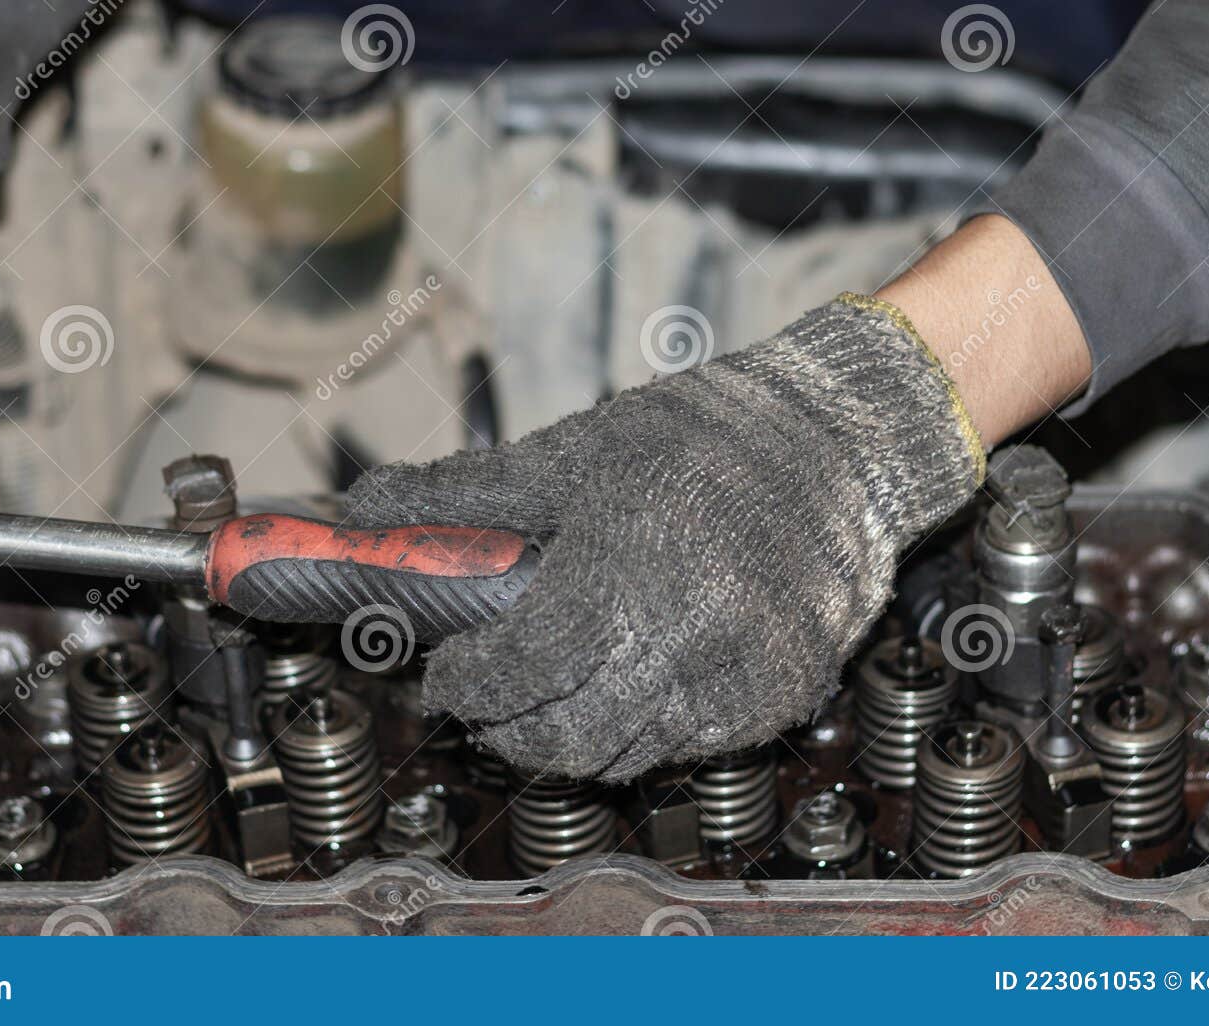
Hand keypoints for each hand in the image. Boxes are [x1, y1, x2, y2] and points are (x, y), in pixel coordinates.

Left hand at [347, 294, 984, 781]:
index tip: (444, 675)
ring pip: (622, 757)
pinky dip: (638, 733)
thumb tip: (366, 507)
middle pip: (561, 738)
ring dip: (566, 740)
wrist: (841, 438)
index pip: (513, 673)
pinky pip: (684, 746)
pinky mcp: (776, 698)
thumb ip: (462, 496)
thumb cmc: (705, 437)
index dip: (464, 685)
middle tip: (482, 702)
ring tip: (545, 699)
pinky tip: (623, 689)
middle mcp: (682, 642)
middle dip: (504, 730)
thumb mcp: (571, 452)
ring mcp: (736, 680)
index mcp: (618, 575)